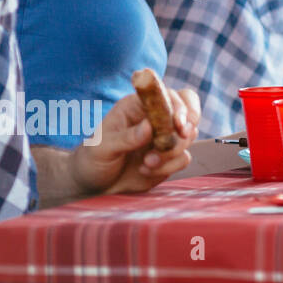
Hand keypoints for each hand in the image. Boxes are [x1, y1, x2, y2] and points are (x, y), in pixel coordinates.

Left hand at [70, 87, 200, 196]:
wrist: (94, 186)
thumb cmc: (93, 159)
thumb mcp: (102, 147)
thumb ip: (126, 137)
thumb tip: (149, 127)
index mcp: (139, 106)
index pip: (170, 96)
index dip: (180, 107)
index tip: (179, 125)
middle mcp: (156, 118)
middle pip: (189, 113)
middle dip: (184, 131)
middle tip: (172, 144)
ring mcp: (165, 137)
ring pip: (188, 137)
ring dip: (171, 153)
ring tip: (147, 163)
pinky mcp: (170, 156)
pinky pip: (183, 158)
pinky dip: (169, 167)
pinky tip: (147, 170)